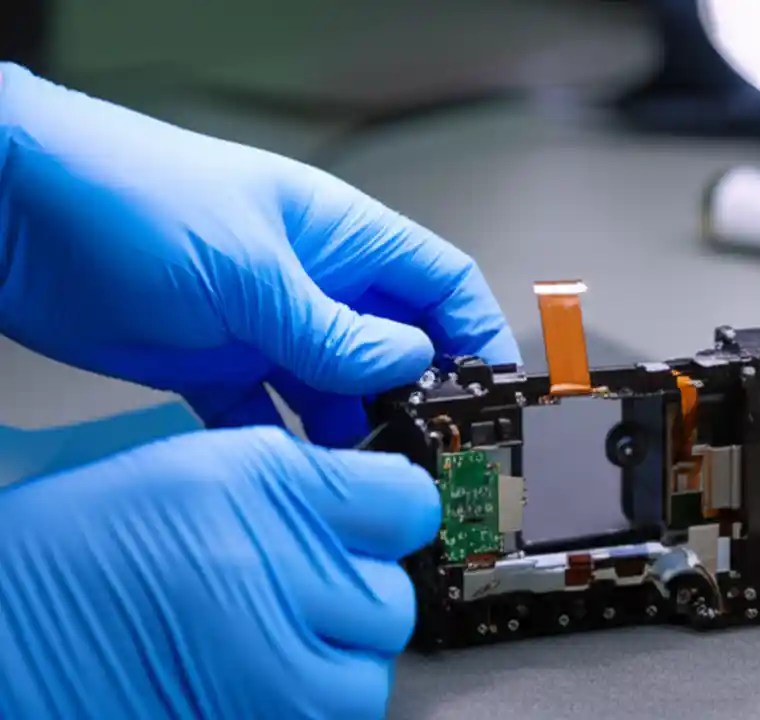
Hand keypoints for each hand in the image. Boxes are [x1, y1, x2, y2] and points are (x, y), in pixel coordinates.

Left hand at [0, 63, 518, 446]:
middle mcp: (315, 283)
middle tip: (434, 451)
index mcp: (342, 238)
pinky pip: (270, 416)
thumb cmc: (133, 199)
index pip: (438, 282)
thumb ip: (334, 332)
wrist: (17, 215)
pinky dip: (286, 448)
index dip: (474, 332)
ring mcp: (267, 325)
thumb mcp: (253, 274)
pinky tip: (297, 479)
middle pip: (394, 345)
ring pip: (338, 389)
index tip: (494, 392)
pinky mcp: (215, 366)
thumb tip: (412, 364)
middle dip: (420, 395)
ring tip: (368, 474)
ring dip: (355, 430)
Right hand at [0, 426, 439, 718]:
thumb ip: (305, 486)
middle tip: (288, 598)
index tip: (374, 528)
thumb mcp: (195, 473)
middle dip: (352, 600)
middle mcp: (273, 575)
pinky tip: (243, 686)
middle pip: (394, 599)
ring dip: (330, 668)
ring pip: (369, 678)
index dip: (390, 517)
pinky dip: (300, 711)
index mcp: (261, 490)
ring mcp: (268, 673)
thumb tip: (390, 509)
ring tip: (257, 650)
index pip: (411, 503)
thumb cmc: (76, 556)